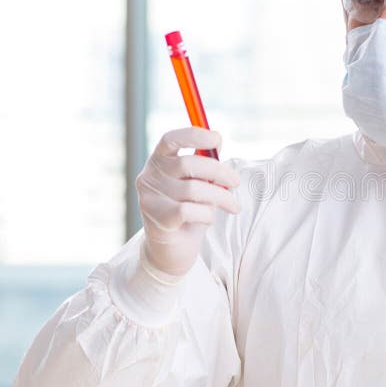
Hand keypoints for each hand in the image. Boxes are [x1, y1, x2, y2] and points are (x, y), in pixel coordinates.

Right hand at [136, 127, 240, 276]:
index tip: (218, 139)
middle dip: (219, 172)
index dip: (194, 135)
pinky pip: (190, 210)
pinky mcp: (157, 219)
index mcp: (158, 162)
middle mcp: (149, 176)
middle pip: (188, 164)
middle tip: (236, 182)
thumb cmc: (189, 212)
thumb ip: (203, 165)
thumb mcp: (197, 184)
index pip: (171, 139)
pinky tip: (209, 218)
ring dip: (220, 197)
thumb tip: (217, 143)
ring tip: (231, 205)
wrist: (172, 251)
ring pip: (194, 189)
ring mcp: (149, 198)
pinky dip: (207, 214)